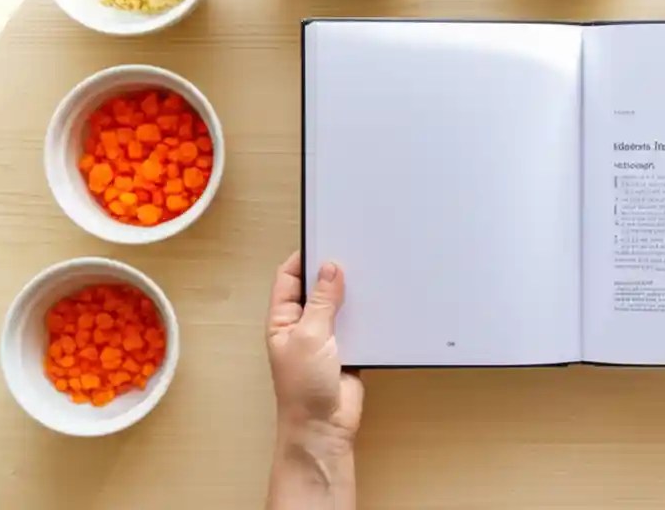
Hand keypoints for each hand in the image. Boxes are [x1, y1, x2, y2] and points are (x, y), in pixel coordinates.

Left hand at [266, 252, 363, 509]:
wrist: (325, 427)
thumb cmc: (303, 388)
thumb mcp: (310, 336)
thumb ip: (321, 301)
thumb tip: (330, 268)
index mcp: (283, 319)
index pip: (289, 277)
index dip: (304, 256)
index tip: (325, 237)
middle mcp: (303, 325)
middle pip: (317, 287)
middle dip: (332, 271)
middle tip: (353, 250)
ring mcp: (326, 337)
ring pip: (340, 304)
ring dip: (353, 292)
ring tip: (370, 271)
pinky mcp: (349, 348)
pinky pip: (359, 323)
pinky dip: (368, 313)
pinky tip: (381, 301)